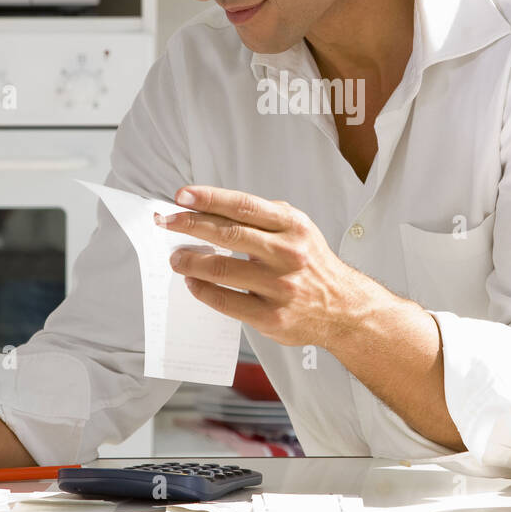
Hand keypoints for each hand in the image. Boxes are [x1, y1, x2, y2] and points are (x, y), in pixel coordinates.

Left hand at [155, 185, 379, 349]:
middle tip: (167, 222)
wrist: (343, 308)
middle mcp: (288, 253)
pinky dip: (203, 289)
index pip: (244, 207)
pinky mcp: (271, 315)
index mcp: (293, 226)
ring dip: (191, 260)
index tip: (182, 196)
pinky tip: (193, 282)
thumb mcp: (299, 231)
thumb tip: (213, 210)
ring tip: (176, 257)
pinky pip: (226, 300)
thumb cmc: (313, 266)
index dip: (210, 198)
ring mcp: (280, 286)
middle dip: (190, 225)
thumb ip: (264, 219)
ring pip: (222, 268)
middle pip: (229, 234)